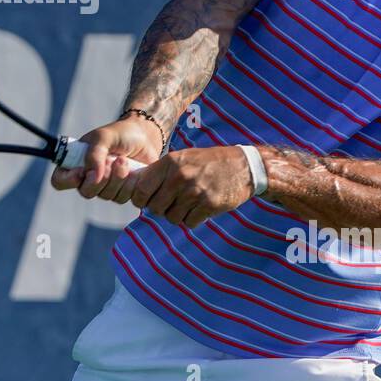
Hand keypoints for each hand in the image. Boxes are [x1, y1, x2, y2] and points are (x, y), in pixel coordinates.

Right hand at [50, 116, 164, 199]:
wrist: (145, 137)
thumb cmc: (120, 134)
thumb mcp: (103, 137)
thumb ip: (94, 154)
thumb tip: (93, 177)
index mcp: (76, 163)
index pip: (60, 180)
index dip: (68, 180)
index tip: (82, 171)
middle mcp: (88, 178)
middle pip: (86, 192)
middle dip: (103, 177)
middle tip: (113, 160)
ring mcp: (105, 187)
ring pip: (107, 196)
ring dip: (119, 178)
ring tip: (125, 160)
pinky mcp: (122, 192)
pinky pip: (122, 198)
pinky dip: (130, 184)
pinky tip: (134, 171)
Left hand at [105, 146, 253, 227]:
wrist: (243, 167)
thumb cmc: (208, 163)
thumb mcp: (183, 158)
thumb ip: (161, 172)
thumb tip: (137, 190)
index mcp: (170, 163)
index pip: (141, 189)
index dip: (141, 200)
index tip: (148, 201)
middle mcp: (180, 177)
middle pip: (155, 207)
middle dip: (161, 209)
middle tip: (172, 203)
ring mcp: (195, 192)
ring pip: (172, 217)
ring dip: (178, 215)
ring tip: (188, 204)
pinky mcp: (208, 205)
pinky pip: (189, 222)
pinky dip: (192, 219)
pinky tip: (200, 208)